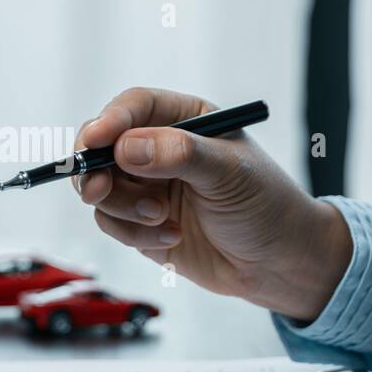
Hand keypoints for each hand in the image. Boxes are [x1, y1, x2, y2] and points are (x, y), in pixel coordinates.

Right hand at [72, 87, 351, 322]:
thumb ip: (178, 154)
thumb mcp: (228, 172)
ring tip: (162, 219)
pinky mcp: (139, 222)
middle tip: (99, 190)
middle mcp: (160, 148)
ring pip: (100, 187)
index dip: (109, 121)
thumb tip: (126, 147)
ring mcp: (146, 186)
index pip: (135, 107)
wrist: (277, 264)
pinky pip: (110, 221)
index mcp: (185, 119)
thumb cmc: (265, 206)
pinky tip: (172, 238)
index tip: (94, 142)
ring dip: (123, 208)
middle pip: (102, 146)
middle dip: (98, 170)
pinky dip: (133, 234)